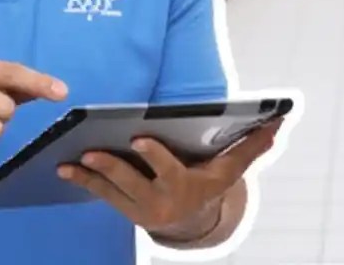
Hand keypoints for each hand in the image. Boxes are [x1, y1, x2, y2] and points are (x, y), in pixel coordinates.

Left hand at [58, 120, 281, 236]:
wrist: (194, 221)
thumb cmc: (210, 184)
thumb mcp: (230, 170)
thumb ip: (251, 147)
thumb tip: (279, 123)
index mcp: (184, 186)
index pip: (167, 170)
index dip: (153, 155)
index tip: (138, 138)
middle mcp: (159, 201)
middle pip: (132, 182)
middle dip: (110, 167)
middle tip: (90, 152)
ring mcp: (139, 208)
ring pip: (110, 191)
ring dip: (89, 177)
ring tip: (67, 163)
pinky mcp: (125, 209)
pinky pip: (102, 196)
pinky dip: (84, 183)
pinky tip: (65, 170)